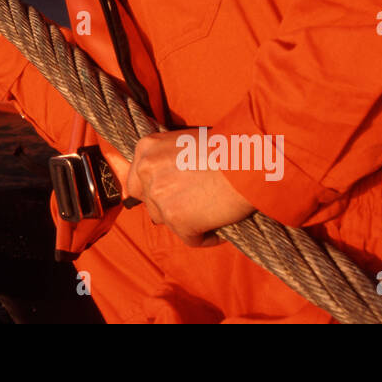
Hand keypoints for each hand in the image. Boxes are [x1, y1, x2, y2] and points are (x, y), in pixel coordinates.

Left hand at [113, 130, 256, 246]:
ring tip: (209, 215)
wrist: (246, 159)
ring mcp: (160, 197)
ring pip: (166, 221)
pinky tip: (220, 230)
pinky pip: (190, 239)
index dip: (153, 189)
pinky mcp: (178, 220)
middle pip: (149, 202)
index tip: (169, 194)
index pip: (135, 179)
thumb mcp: (185, 142)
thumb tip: (171, 179)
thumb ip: (169, 160)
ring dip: (185, 221)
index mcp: (147, 149)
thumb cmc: (225, 146)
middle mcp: (147, 171)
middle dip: (167, 206)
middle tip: (191, 205)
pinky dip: (206, 237)